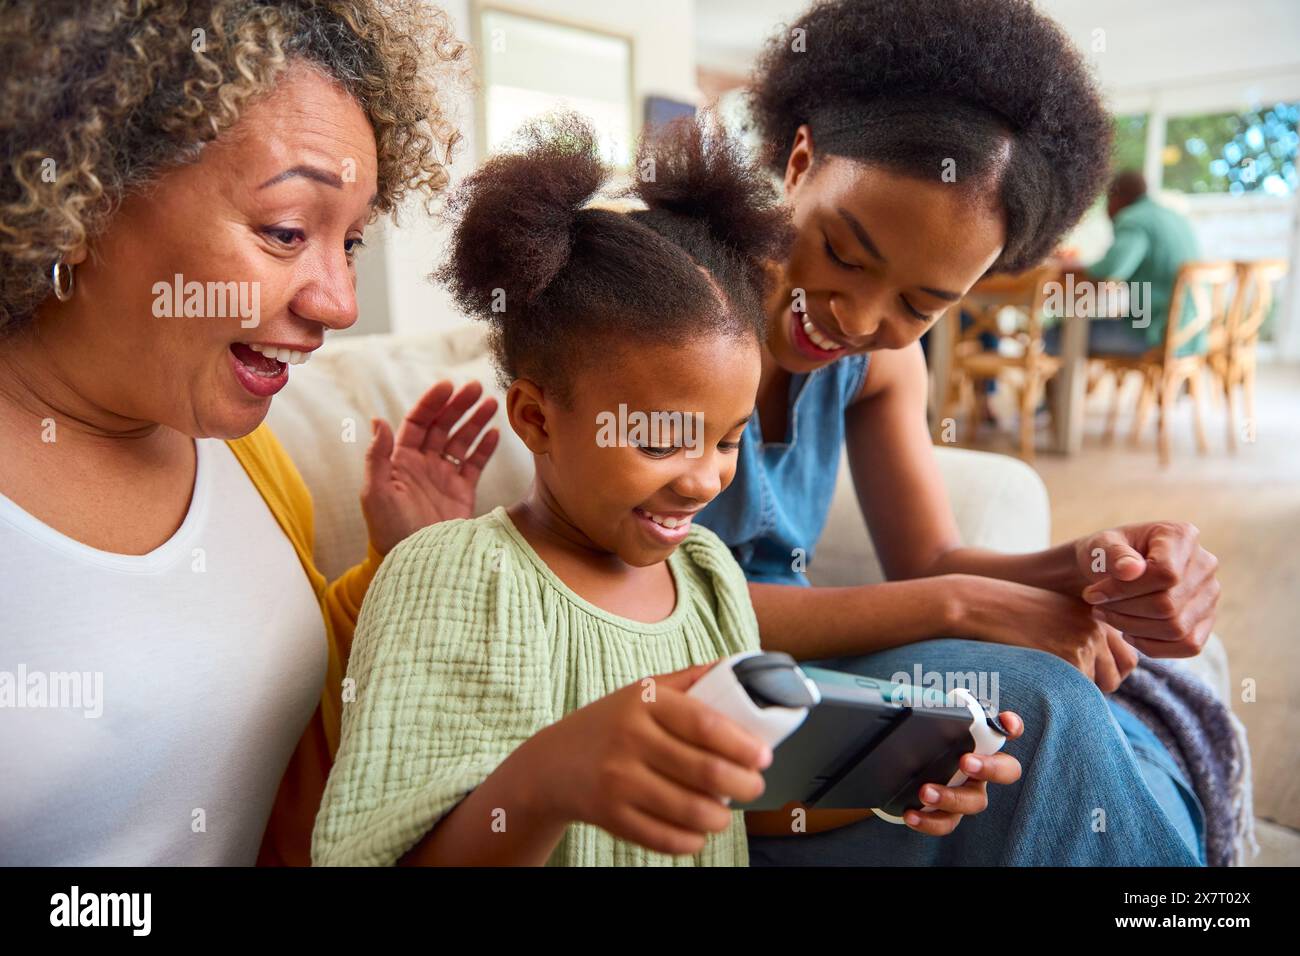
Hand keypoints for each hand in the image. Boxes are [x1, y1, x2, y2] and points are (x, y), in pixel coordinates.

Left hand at [361, 380, 500, 555]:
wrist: (415, 561)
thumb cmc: (388, 530)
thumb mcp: (375, 493)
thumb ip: (377, 457)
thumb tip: (379, 420)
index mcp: (400, 460)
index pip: (418, 422)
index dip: (432, 403)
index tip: (448, 387)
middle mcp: (423, 464)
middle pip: (442, 426)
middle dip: (458, 405)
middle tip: (476, 388)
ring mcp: (443, 477)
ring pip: (461, 440)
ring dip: (475, 421)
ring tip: (492, 403)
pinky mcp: (461, 492)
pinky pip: (474, 464)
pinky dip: (485, 448)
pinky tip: (495, 433)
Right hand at [521, 663, 770, 856]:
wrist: (551, 763)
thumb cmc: (610, 723)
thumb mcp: (643, 691)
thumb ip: (691, 680)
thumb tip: (740, 667)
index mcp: (645, 702)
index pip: (706, 724)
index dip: (743, 744)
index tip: (764, 756)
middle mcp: (630, 739)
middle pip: (706, 771)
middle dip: (744, 784)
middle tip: (754, 786)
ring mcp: (619, 781)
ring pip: (691, 810)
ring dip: (721, 816)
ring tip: (726, 811)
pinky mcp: (612, 817)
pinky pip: (666, 838)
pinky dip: (692, 840)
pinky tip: (698, 830)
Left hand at [902, 711, 1023, 834]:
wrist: (896, 771)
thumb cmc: (919, 742)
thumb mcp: (922, 725)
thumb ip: (926, 712)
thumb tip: (911, 698)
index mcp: (979, 742)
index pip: (1004, 731)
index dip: (1012, 727)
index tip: (1008, 724)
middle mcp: (982, 769)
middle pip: (1006, 770)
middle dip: (990, 766)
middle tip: (966, 761)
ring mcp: (968, 793)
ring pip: (974, 801)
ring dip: (951, 797)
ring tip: (925, 791)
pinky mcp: (949, 814)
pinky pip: (947, 822)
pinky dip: (929, 821)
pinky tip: (911, 814)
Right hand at [960, 576, 1138, 691]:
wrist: (981, 603)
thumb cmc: (1007, 614)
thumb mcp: (1053, 616)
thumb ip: (1078, 637)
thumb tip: (1101, 675)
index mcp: (1095, 615)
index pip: (1127, 658)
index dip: (1109, 673)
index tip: (1086, 676)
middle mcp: (1097, 626)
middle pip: (1118, 675)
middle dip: (1097, 686)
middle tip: (1065, 681)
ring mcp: (1085, 640)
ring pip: (1101, 686)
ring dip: (1080, 690)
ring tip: (1049, 677)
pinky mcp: (1069, 655)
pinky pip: (1080, 690)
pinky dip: (1062, 692)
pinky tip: (1040, 676)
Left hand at [1073, 522, 1219, 657]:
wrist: (1114, 570)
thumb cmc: (1106, 555)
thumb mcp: (1099, 547)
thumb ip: (1113, 554)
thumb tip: (1132, 569)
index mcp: (1182, 536)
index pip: (1165, 574)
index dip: (1125, 590)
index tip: (1093, 593)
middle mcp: (1205, 564)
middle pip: (1168, 605)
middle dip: (1124, 610)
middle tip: (1097, 606)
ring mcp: (1210, 594)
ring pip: (1176, 628)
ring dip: (1133, 628)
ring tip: (1108, 616)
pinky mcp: (1207, 620)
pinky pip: (1187, 645)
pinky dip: (1152, 646)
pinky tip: (1129, 632)